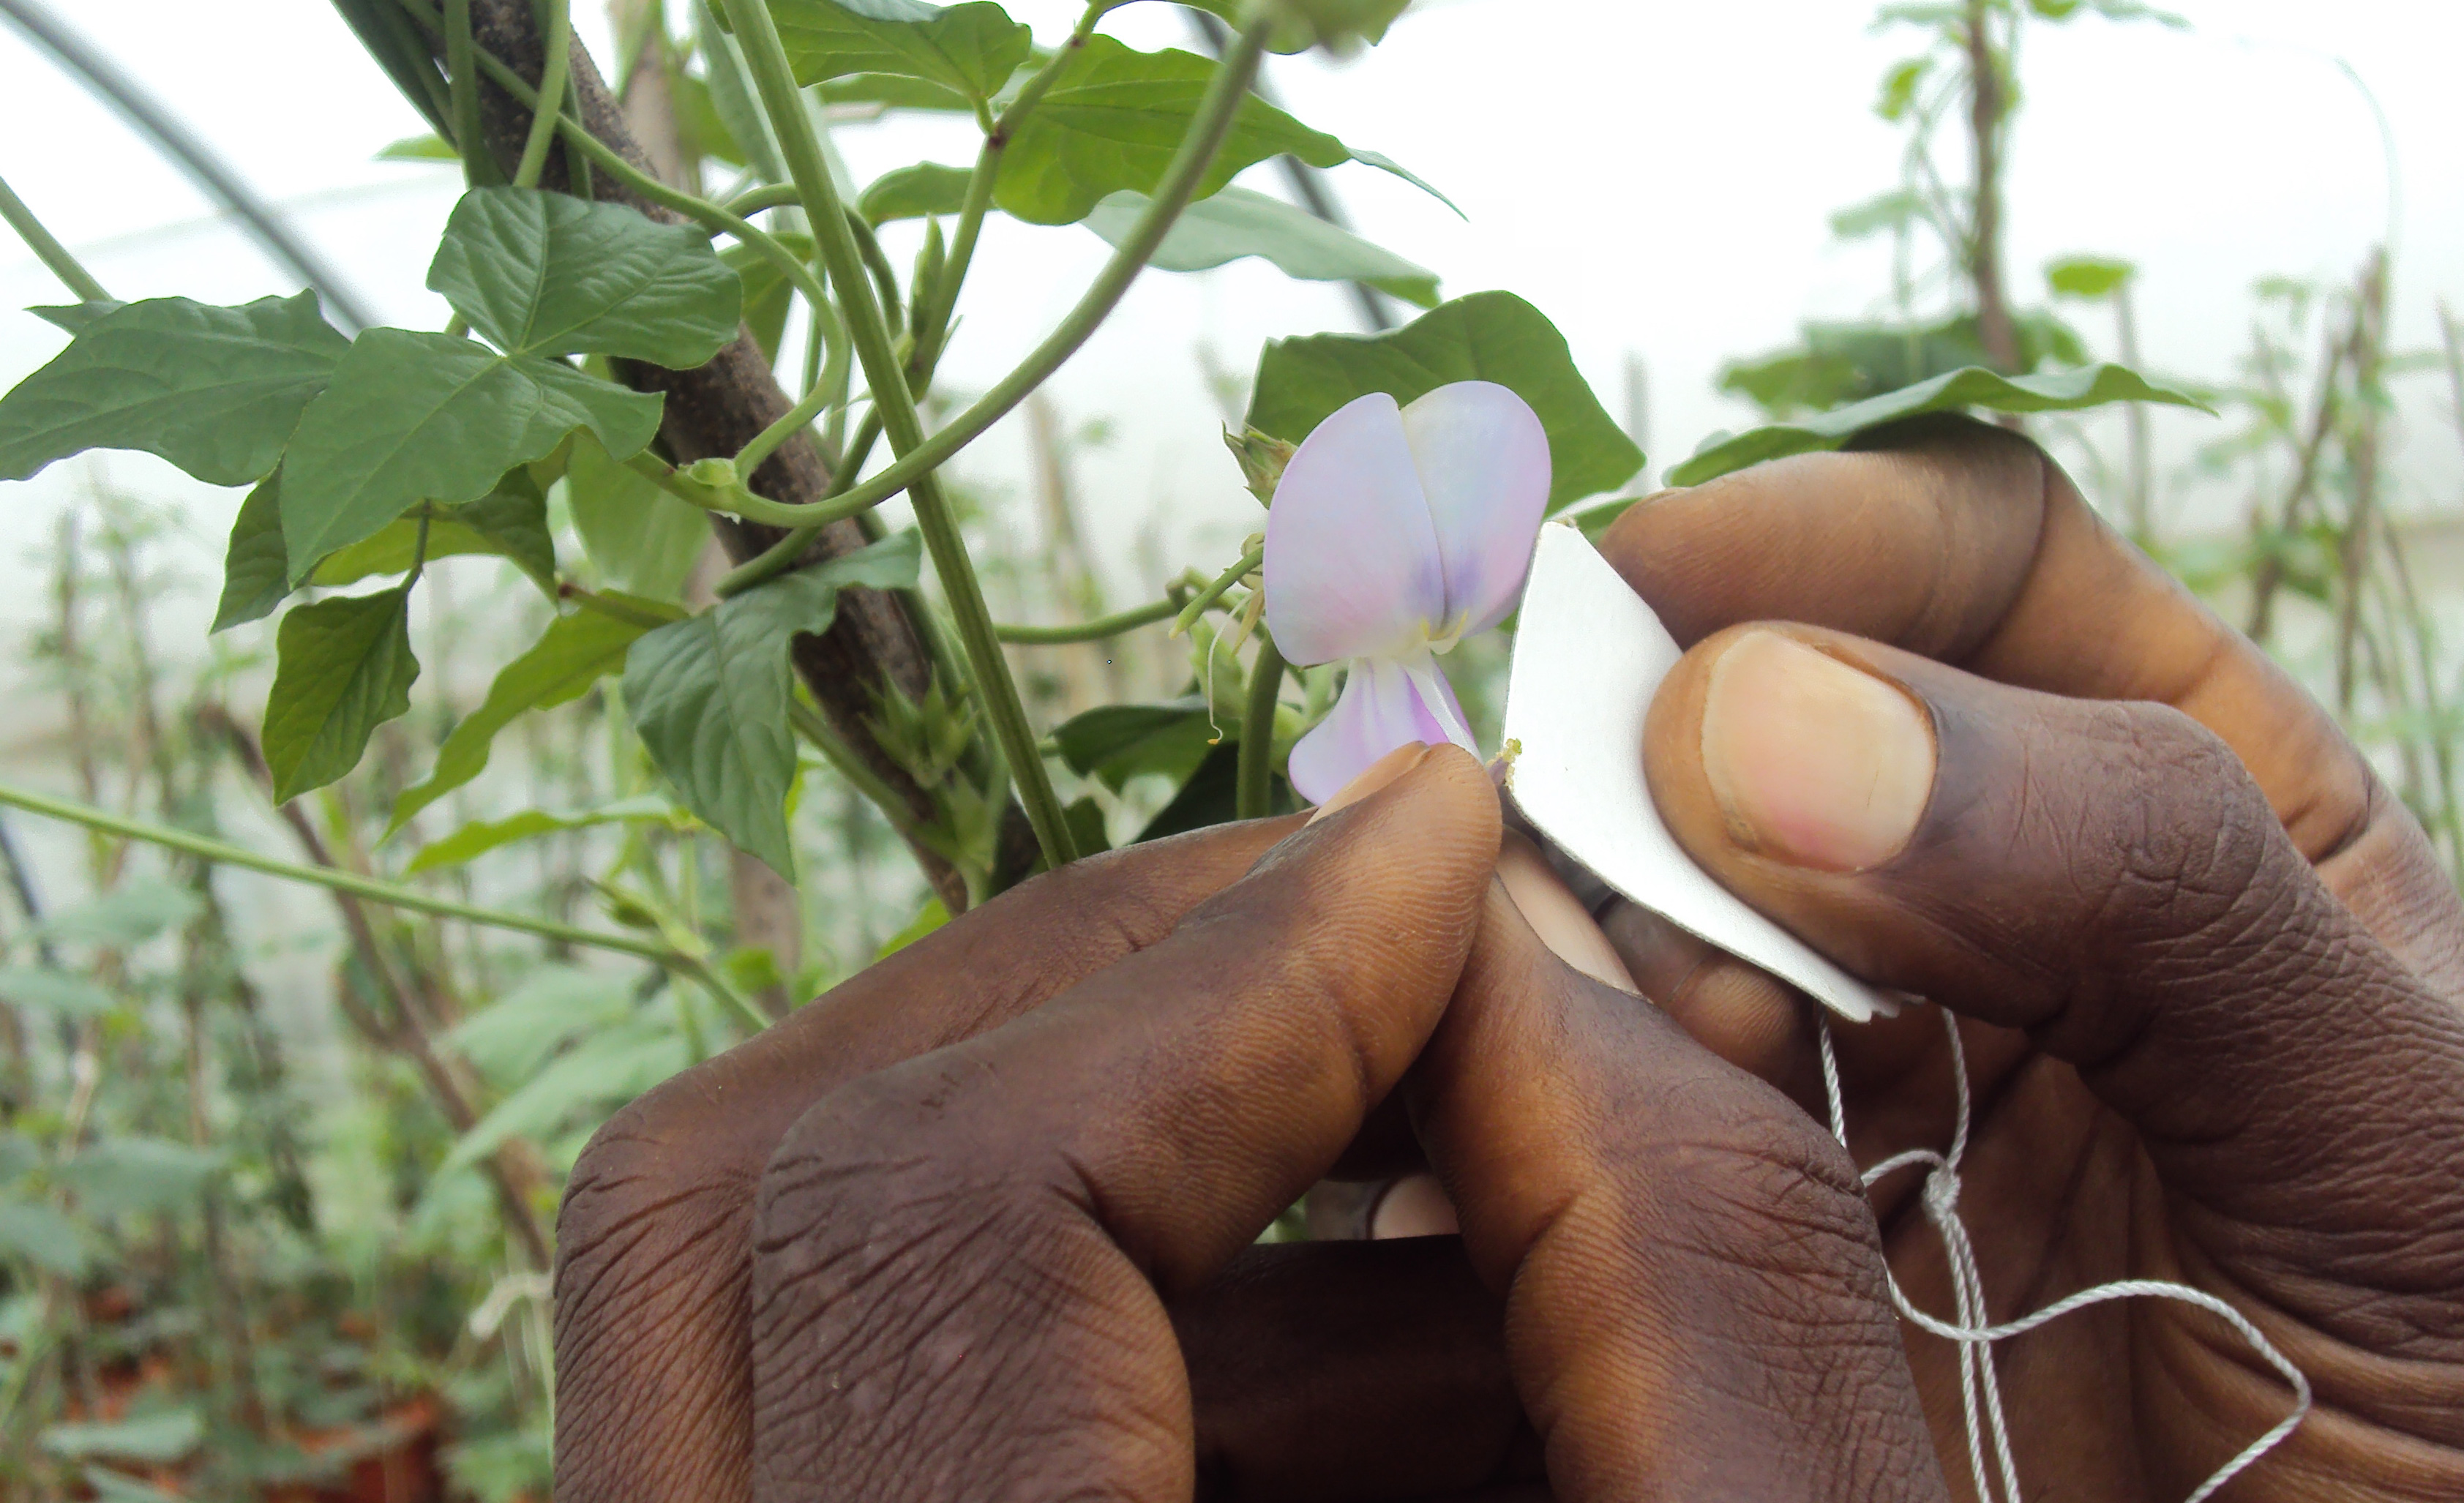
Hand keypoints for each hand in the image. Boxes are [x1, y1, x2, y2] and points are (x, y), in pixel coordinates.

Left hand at [554, 744, 1985, 1501]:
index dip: (1217, 987)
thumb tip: (1537, 922)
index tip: (1463, 846)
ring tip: (1411, 1090)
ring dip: (1104, 1132)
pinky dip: (1094, 1304)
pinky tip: (1376, 1315)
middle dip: (1107, 982)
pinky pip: (837, 1386)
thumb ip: (1686, 1300)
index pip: (944, 1237)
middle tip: (1392, 896)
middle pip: (740, 1196)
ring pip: (751, 1268)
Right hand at [1598, 416, 2463, 1498]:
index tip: (1629, 592)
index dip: (1803, 538)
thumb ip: (2149, 887)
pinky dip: (1503, 1104)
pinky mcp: (1730, 1249)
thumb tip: (1763, 724)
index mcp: (2188, 804)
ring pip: (1624, 923)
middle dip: (1629, 749)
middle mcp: (1983, 914)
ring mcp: (1840, 1082)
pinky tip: (1489, 1146)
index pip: (1976, 566)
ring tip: (1508, 1007)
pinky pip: (1573, 1119)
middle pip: (1750, 726)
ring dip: (1548, 935)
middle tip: (1529, 825)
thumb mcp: (2405, 1129)